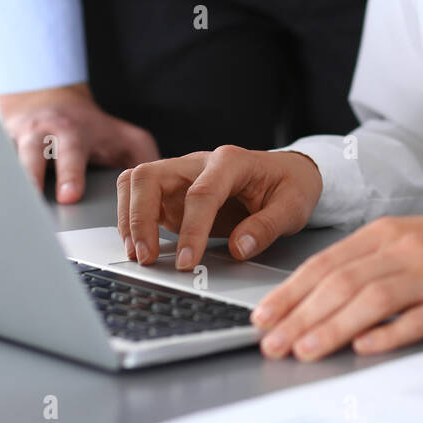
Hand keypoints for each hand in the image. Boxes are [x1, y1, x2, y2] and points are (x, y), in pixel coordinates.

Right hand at [0, 82, 159, 203]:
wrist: (49, 102)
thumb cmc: (91, 129)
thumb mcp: (123, 136)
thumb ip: (143, 155)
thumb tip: (160, 179)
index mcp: (74, 133)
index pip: (72, 152)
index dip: (71, 174)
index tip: (71, 195)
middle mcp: (43, 135)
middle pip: (35, 154)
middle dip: (35, 179)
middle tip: (32, 205)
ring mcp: (18, 141)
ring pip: (8, 160)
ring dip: (8, 183)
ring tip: (6, 211)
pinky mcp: (0, 149)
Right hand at [115, 145, 322, 265]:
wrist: (289, 173)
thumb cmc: (290, 185)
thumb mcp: (293, 207)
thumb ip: (267, 227)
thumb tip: (240, 248)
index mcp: (231, 161)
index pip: (201, 192)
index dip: (191, 228)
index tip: (188, 261)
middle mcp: (200, 163)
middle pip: (151, 175)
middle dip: (140, 217)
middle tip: (147, 257)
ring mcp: (183, 175)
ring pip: (137, 181)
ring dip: (130, 218)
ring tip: (139, 254)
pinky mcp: (174, 192)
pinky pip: (140, 197)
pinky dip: (132, 221)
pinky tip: (141, 246)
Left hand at [250, 210, 422, 361]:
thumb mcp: (400, 242)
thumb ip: (360, 265)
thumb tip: (309, 298)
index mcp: (382, 234)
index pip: (324, 264)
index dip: (290, 292)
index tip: (262, 317)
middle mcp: (402, 250)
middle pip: (341, 282)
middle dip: (300, 316)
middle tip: (272, 343)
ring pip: (372, 300)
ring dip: (333, 327)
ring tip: (305, 350)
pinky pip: (418, 318)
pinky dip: (388, 334)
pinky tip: (364, 348)